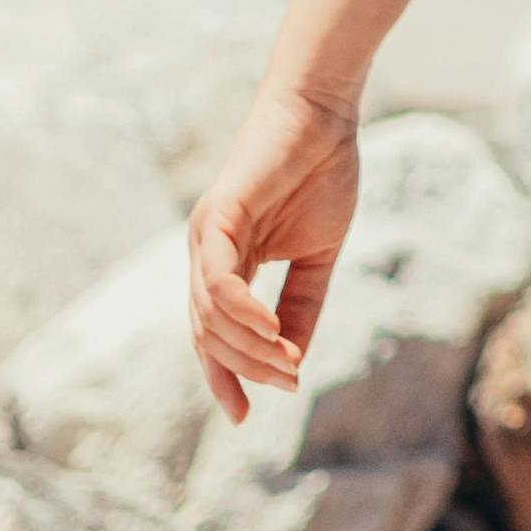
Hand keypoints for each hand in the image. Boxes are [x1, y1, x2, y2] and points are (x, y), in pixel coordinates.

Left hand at [184, 82, 363, 421]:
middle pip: (208, 335)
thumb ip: (302, 304)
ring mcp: (206, 237)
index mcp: (225, 265)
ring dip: (248, 347)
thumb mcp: (318, 254)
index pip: (211, 336)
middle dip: (244, 368)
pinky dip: (240, 311)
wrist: (325, 115)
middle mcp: (205, 256)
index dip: (225, 376)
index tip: (245, 415)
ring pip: (210, 315)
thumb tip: (293, 361)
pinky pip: (219, 280)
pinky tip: (269, 329)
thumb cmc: (321, 175)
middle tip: (287, 382)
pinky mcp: (219, 218)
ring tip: (288, 362)